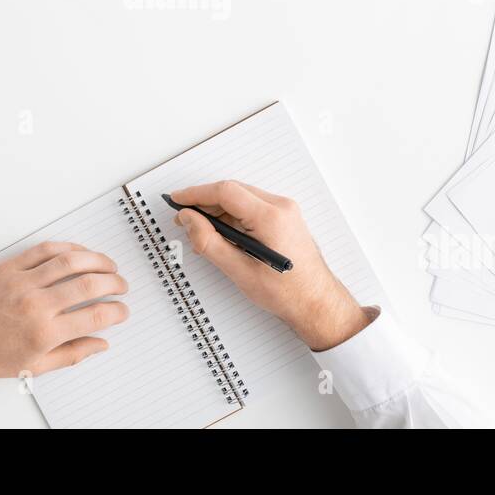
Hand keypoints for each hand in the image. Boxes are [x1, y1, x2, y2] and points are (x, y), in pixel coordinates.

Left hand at [0, 241, 128, 411]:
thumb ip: (72, 354)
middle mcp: (36, 304)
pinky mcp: (8, 267)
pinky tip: (78, 252)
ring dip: (96, 260)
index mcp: (44, 332)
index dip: (116, 311)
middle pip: (88, 284)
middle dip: (113, 282)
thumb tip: (101, 343)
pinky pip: (44, 250)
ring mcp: (21, 282)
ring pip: (70, 261)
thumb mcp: (34, 366)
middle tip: (121, 284)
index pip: (95, 316)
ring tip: (107, 264)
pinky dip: (66, 248)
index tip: (122, 310)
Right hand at [169, 181, 370, 350]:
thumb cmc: (286, 293)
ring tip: (200, 231)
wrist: (317, 303)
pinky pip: (252, 206)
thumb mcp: (239, 271)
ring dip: (218, 210)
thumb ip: (209, 242)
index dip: (196, 194)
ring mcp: (285, 211)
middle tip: (184, 218)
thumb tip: (189, 221)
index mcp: (271, 218)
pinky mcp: (285, 217)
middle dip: (205, 202)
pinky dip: (233, 215)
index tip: (177, 200)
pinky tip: (222, 233)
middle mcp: (281, 207)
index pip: (225, 192)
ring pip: (242, 198)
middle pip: (233, 192)